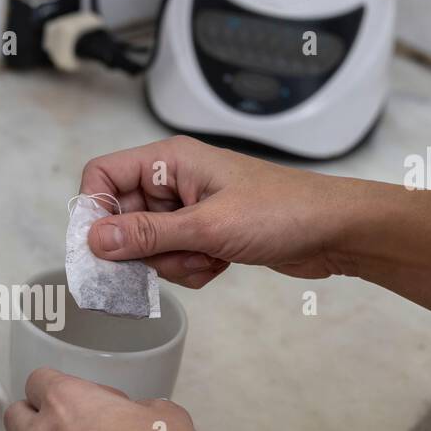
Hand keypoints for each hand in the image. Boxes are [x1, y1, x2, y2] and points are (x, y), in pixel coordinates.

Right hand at [80, 136, 430, 313]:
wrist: (336, 231)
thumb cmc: (284, 211)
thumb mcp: (207, 226)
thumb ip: (146, 235)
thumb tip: (95, 240)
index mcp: (170, 160)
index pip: (103, 176)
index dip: (96, 212)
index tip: (103, 248)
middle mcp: (174, 180)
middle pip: (122, 218)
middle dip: (144, 249)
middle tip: (174, 257)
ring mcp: (190, 208)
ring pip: (148, 245)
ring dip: (173, 263)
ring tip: (209, 258)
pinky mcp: (204, 233)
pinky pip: (174, 258)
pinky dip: (192, 269)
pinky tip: (221, 264)